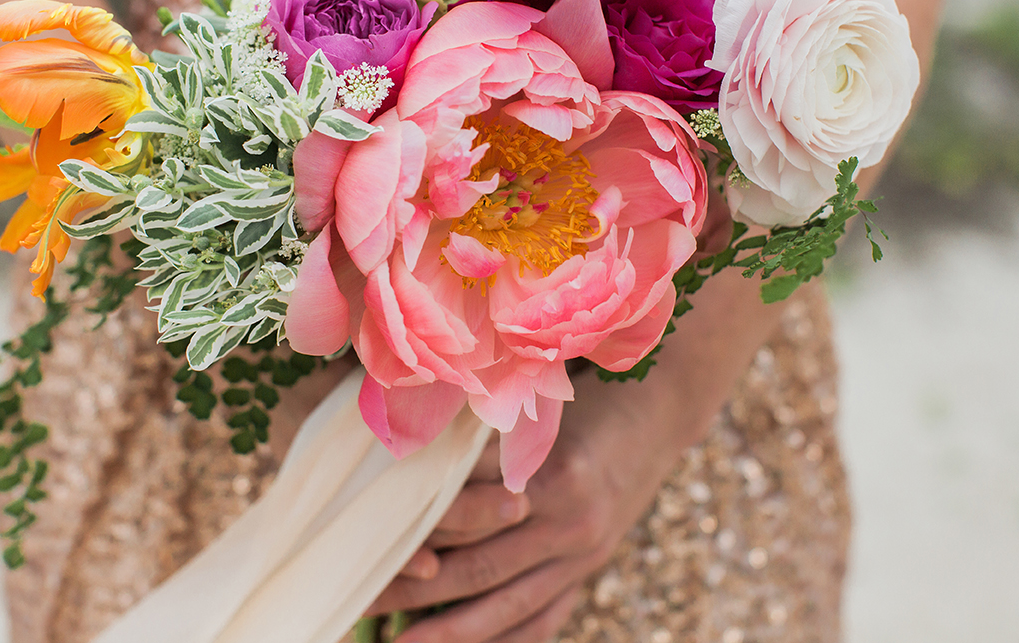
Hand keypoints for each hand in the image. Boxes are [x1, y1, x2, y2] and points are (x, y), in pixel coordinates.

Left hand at [369, 365, 691, 642]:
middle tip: (361, 599)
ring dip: (446, 631)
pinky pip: (541, 621)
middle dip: (415, 588)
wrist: (658, 415)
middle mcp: (569, 521)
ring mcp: (582, 556)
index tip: (365, 540)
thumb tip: (410, 454)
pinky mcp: (588, 572)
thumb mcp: (537, 407)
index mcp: (551, 473)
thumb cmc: (584, 399)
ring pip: (504, 605)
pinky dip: (501, 641)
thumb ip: (483, 437)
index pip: (468, 512)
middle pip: (476, 566)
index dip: (415, 529)